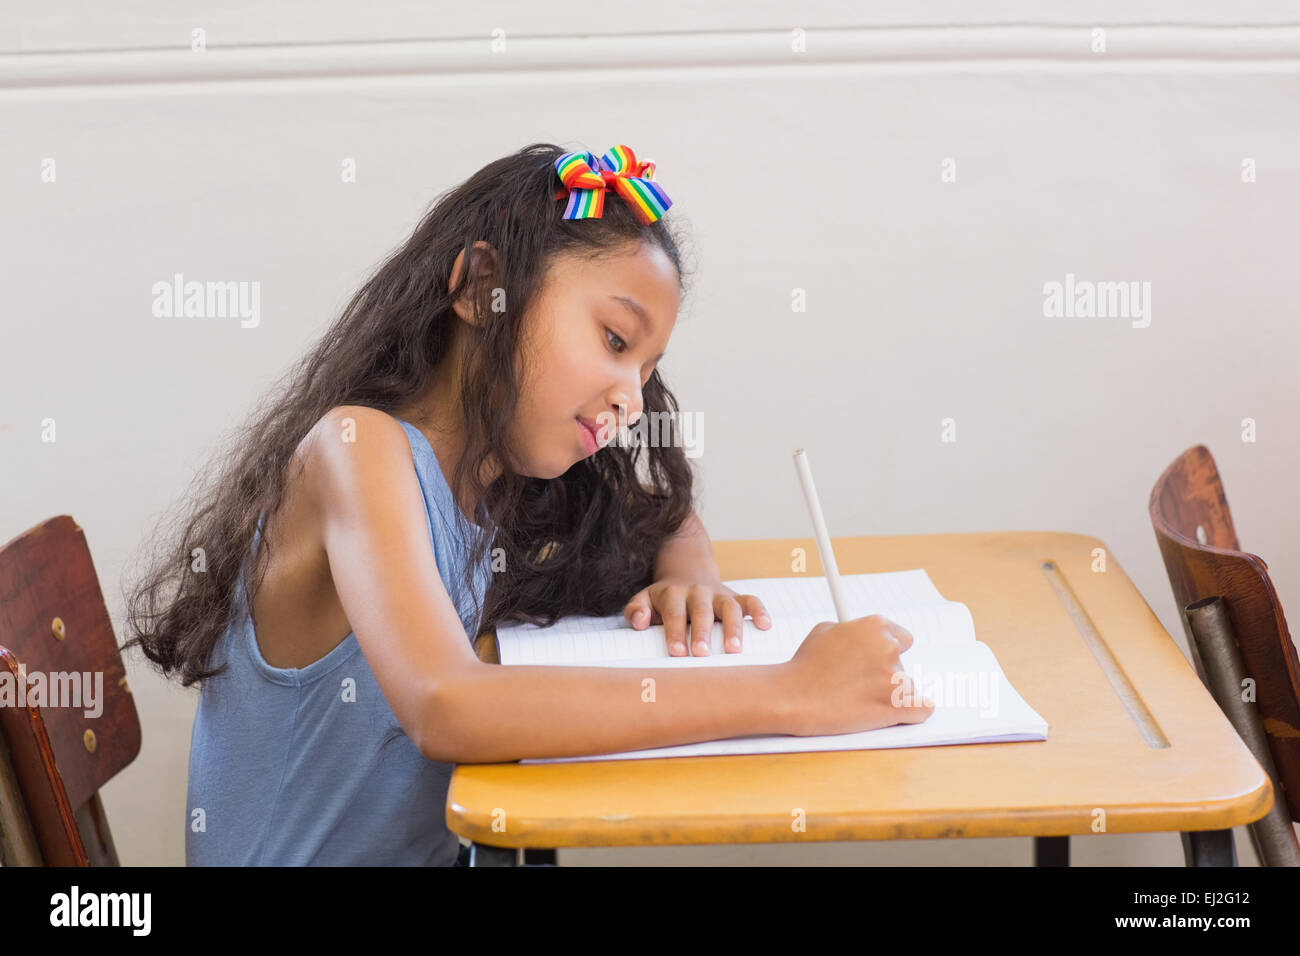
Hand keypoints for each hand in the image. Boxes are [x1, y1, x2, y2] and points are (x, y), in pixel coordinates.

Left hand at [623, 578, 770, 655]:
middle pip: (701, 611)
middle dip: (702, 632)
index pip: (674, 613)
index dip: (675, 632)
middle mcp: (697, 592)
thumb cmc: (665, 599)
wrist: (687, 574)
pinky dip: (759, 611)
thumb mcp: (644, 599)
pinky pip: (750, 601)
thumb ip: (636, 609)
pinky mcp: (736, 597)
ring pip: (728, 608)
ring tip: (734, 649)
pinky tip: (765, 626)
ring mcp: (719, 594)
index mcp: (673, 594)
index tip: (678, 652)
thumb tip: (639, 623)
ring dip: (732, 627)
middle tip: (702, 654)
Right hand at [779, 615, 934, 735]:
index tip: (879, 658)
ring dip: (889, 693)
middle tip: (863, 680)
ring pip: (906, 687)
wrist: (793, 696)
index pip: (902, 637)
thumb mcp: (825, 631)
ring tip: (860, 699)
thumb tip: (864, 637)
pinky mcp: (896, 707)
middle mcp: (889, 649)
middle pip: (902, 662)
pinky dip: (913, 712)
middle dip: (886, 671)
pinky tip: (902, 712)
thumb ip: (853, 632)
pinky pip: (921, 710)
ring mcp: (894, 679)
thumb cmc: (805, 665)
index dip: (888, 649)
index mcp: (875, 627)